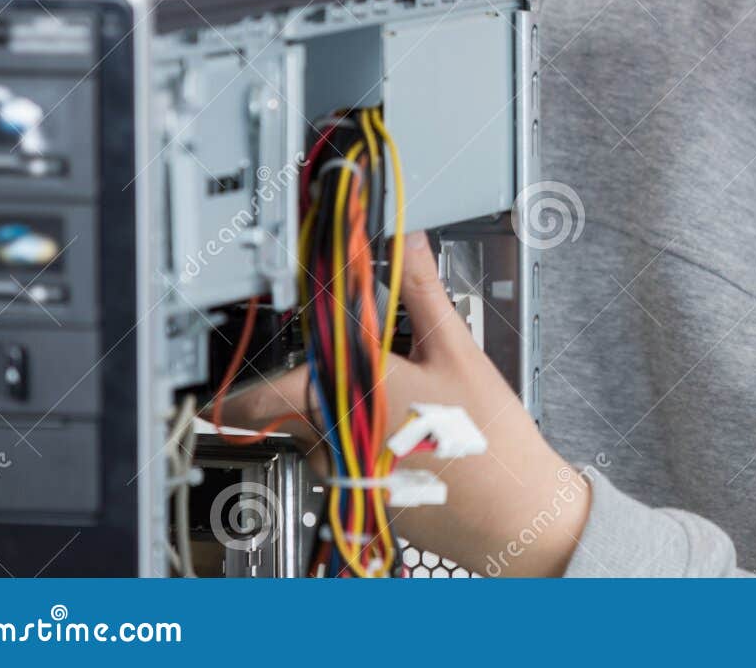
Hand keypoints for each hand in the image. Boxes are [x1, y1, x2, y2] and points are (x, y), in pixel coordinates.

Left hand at [218, 230, 589, 576]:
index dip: (242, 386)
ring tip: (404, 401)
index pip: (255, 396)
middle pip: (290, 406)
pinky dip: (363, 439)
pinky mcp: (365, 497)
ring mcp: (346, 475)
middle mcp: (331, 440)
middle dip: (314, 381)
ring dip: (342, 411)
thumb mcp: (455, 349)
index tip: (244, 372)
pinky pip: (344, 459)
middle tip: (366, 365)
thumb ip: (421, 288)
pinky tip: (411, 433)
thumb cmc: (485, 436)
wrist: (513, 513)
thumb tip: (407, 241)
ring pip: (317, 432)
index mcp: (341, 393)